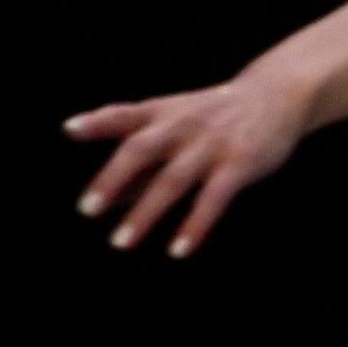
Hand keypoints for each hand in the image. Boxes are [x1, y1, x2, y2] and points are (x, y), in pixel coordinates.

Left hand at [64, 72, 308, 256]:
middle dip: (113, 179)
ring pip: (173, 179)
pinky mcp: (240, 163)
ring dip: (146, 213)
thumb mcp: (177, 123)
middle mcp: (183, 125)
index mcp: (163, 113)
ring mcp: (212, 144)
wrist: (277, 96)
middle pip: (142, 148)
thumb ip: (144, 157)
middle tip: (87, 211)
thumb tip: (110, 198)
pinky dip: (195, 225)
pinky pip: (214, 198)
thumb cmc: (214, 116)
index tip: (71, 130)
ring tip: (121, 243)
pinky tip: (178, 250)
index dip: (98, 122)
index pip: (126, 114)